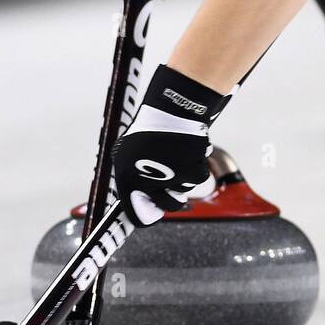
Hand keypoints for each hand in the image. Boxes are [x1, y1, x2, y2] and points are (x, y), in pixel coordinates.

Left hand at [112, 65, 226, 225]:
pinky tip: (188, 153)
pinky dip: (195, 167)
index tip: (152, 209)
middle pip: (166, 206)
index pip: (136, 215)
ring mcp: (170, 177)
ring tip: (176, 160)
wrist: (171, 109)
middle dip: (169, 196)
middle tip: (169, 181)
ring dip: (182, 180)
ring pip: (182, 193)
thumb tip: (136, 205)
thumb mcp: (128, 154)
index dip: (146, 214)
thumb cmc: (148, 131)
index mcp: (127, 178)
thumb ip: (131, 179)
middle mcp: (147, 181)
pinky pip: (197, 179)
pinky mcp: (190, 170)